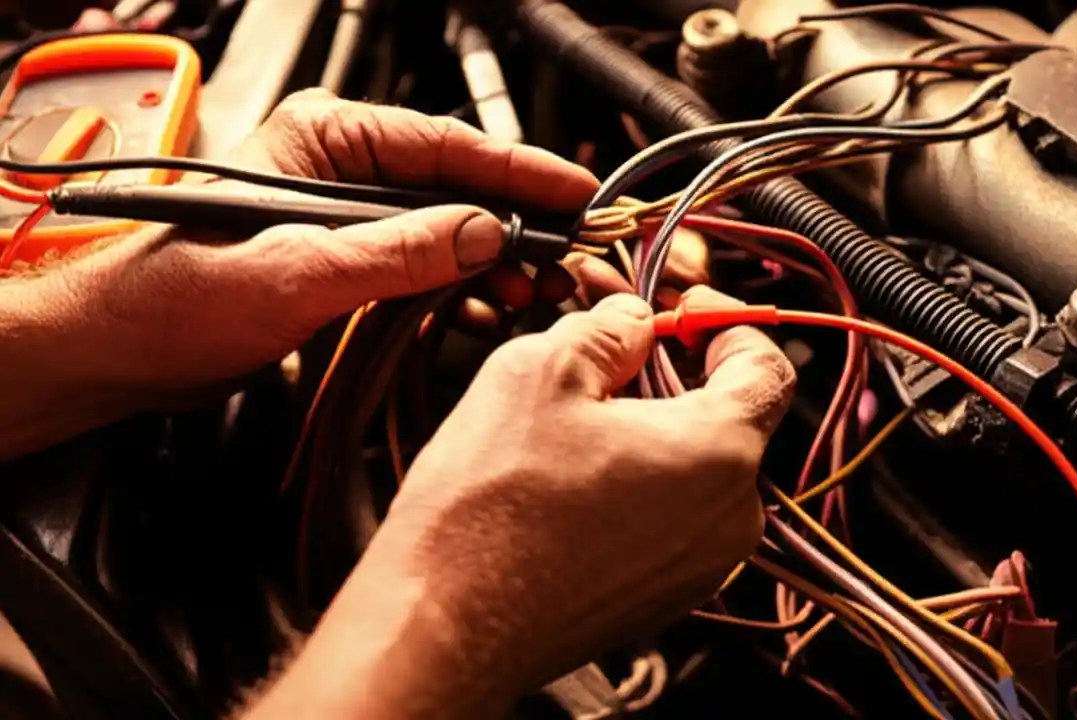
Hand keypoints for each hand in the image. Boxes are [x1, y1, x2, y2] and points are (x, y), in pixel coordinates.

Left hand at [0, 88, 596, 457]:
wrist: (126, 352)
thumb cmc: (174, 294)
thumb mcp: (295, 271)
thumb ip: (395, 250)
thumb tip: (479, 233)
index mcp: (323, 137)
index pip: (445, 144)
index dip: (520, 171)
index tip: (575, 192)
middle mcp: (341, 168)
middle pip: (457, 186)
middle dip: (518, 223)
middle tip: (572, 252)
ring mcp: (349, 215)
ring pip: (449, 229)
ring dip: (497, 261)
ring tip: (542, 287)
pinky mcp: (350, 262)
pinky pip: (426, 266)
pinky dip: (463, 288)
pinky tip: (494, 307)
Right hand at [243, 289, 795, 719]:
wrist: (445, 625)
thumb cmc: (490, 510)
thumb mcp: (540, 371)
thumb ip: (608, 329)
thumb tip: (633, 318)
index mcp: (718, 452)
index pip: (767, 367)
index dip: (726, 323)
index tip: (685, 310)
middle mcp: (728, 517)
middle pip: (729, 419)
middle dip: (674, 378)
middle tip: (610, 359)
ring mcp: (699, 565)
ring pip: (695, 471)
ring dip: (650, 434)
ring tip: (575, 426)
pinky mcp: (662, 596)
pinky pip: (670, 518)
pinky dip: (637, 485)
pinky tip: (571, 480)